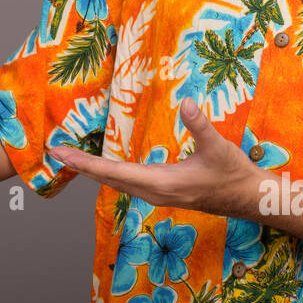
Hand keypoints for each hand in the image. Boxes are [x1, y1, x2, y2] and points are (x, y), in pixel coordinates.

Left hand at [48, 99, 273, 219]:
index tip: (61, 154)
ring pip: (114, 183)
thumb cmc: (233, 174)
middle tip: (53, 151)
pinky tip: (100, 166)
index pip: (114, 172)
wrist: (249, 199)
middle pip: (106, 179)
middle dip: (78, 166)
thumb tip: (187, 102)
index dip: (85, 163)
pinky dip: (106, 173)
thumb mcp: (218, 147)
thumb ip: (200, 126)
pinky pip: (124, 183)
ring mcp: (156, 195)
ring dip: (90, 170)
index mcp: (161, 184)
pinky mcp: (160, 192)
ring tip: (68, 157)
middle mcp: (152, 193)